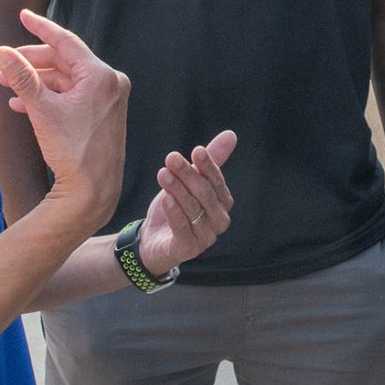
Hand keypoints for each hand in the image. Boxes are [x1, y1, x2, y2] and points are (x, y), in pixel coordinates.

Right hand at [0, 8, 128, 230]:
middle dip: (32, 61)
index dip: (41, 27)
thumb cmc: (72, 150)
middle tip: (4, 64)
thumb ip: (22, 76)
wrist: (91, 190)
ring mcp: (108, 100)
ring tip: (7, 85)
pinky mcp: (102, 115)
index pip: (66, 42)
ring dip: (37, 81)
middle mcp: (110, 83)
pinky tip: (22, 104)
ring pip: (66, 80)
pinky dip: (48, 97)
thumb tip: (1, 51)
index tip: (23, 15)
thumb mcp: (41, 108)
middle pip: (65, 60)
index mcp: (102, 76)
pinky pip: (72, 97)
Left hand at [135, 131, 237, 277]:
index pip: (217, 181)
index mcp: (223, 203)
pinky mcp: (189, 249)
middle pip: (205, 194)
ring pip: (193, 209)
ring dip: (177, 189)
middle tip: (171, 158)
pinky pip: (182, 228)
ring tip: (163, 173)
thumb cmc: (176, 208)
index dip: (208, 166)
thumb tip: (231, 134)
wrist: (153, 241)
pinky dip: (174, 212)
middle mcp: (219, 220)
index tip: (196, 150)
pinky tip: (165, 198)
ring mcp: (206, 237)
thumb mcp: (188, 182)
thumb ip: (209, 162)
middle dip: (188, 175)